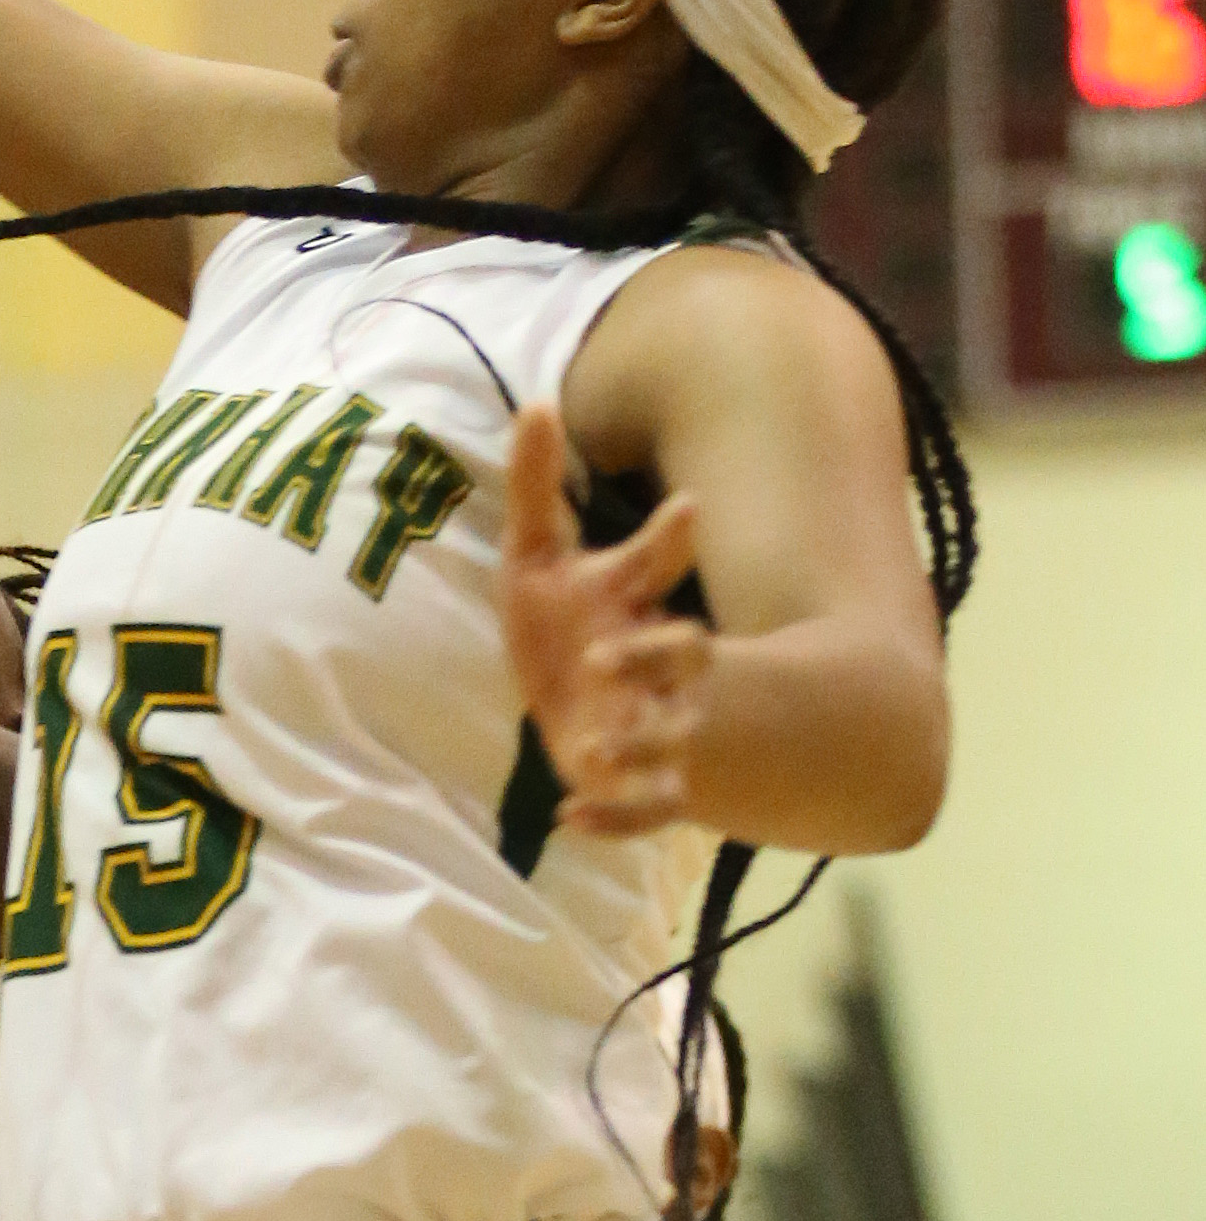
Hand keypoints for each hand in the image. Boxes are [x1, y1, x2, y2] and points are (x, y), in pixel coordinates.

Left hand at [499, 403, 707, 836]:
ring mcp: (661, 727)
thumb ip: (536, 485)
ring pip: (661, 735)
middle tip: (650, 647)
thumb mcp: (543, 557)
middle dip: (658, 651)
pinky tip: (569, 817)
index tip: (686, 509)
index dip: (668, 539)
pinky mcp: (655, 786)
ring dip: (634, 742)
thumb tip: (535, 402)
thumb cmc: (578, 623)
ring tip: (595, 747)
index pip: (658, 565)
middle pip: (678, 653)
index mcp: (633, 605)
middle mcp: (655, 664)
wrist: (629, 714)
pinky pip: (643, 810)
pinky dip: (611, 818)